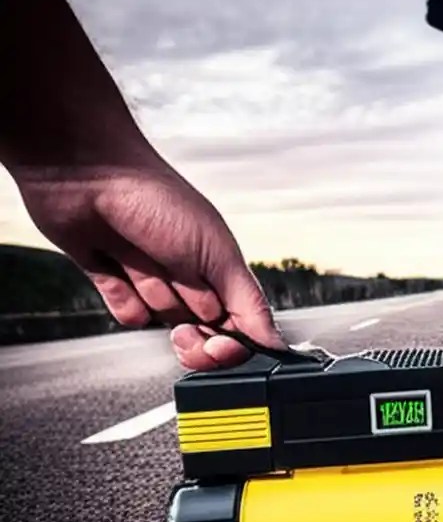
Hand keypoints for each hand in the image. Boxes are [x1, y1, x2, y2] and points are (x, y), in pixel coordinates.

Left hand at [13, 162, 285, 369]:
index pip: (240, 325)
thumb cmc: (157, 200)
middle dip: (195, 335)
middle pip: (203, 332)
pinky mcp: (116, 280)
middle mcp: (191, 276)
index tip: (220, 346)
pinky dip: (123, 299)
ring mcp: (153, 278)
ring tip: (143, 264)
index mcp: (222, 269)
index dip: (232, 344)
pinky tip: (117, 270)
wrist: (88, 174)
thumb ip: (248, 304)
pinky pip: (129, 314)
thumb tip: (275, 342)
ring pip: (162, 320)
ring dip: (154, 298)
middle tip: (185, 330)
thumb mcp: (217, 255)